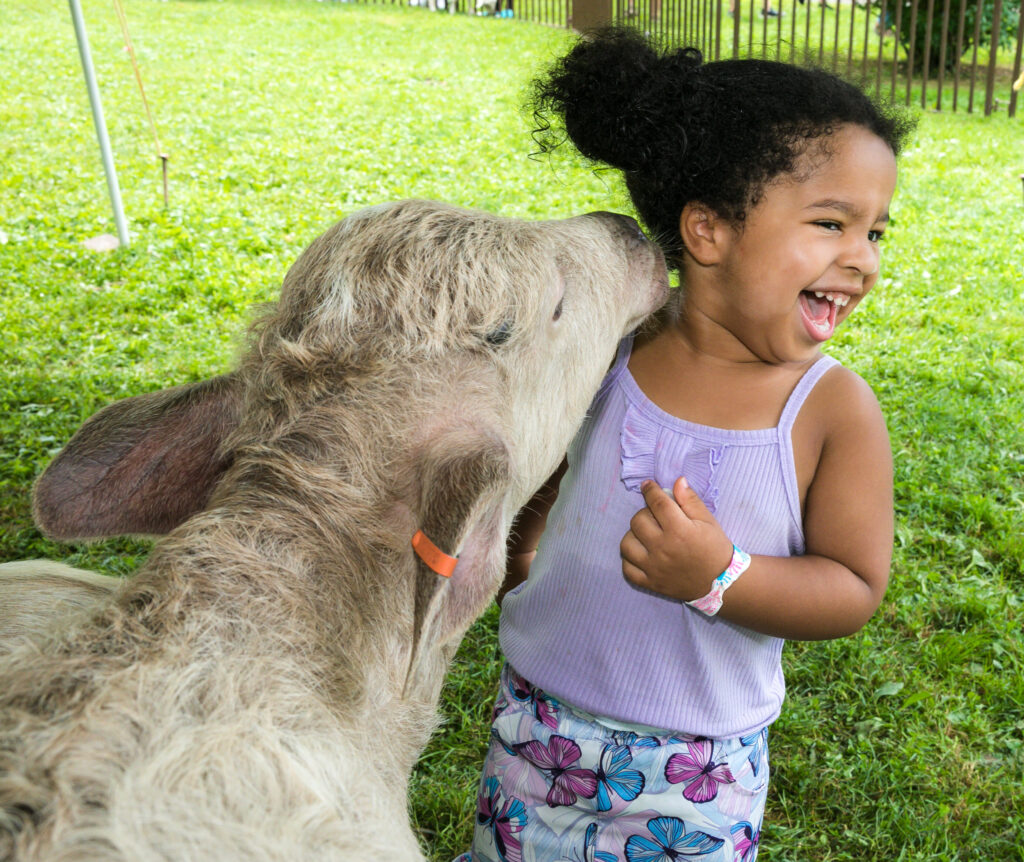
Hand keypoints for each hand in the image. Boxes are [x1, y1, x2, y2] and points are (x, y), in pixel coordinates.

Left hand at [620, 477, 734, 600]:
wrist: (721, 583)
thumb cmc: (715, 548)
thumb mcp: (708, 521)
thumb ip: (690, 500)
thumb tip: (678, 481)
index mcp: (679, 531)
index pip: (657, 503)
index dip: (650, 490)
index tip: (647, 486)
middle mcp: (663, 548)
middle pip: (638, 521)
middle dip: (645, 512)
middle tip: (655, 516)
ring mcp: (654, 568)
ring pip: (627, 543)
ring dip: (634, 535)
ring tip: (646, 535)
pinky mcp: (650, 583)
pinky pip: (627, 568)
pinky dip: (629, 559)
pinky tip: (641, 553)